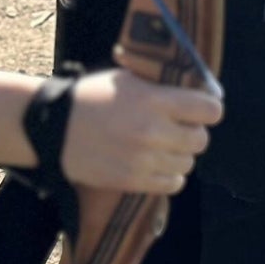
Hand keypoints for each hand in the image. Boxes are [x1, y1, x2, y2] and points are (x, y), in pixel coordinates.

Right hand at [59, 66, 223, 194]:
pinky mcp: (131, 181)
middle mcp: (152, 131)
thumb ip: (163, 87)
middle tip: (180, 128)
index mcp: (154, 100)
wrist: (54, 127)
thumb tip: (201, 92)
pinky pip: (172, 184)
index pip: (209, 110)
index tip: (202, 109)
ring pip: (188, 163)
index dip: (209, 108)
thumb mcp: (129, 79)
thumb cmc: (93, 97)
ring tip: (164, 146)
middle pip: (201, 140)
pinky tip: (158, 163)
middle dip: (194, 132)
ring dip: (181, 155)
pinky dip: (170, 175)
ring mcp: (142, 159)